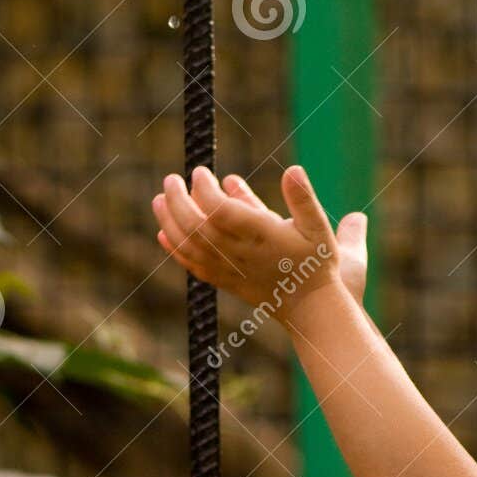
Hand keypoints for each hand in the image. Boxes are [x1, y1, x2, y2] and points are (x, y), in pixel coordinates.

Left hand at [153, 164, 362, 317]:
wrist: (309, 307)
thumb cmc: (315, 263)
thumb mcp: (318, 227)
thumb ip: (303, 198)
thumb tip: (293, 169)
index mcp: (262, 236)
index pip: (221, 211)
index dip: (205, 190)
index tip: (201, 172)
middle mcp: (241, 253)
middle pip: (197, 226)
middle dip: (178, 200)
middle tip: (171, 179)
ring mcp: (229, 269)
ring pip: (190, 246)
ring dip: (169, 222)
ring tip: (159, 199)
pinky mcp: (224, 281)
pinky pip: (193, 266)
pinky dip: (175, 250)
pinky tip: (163, 234)